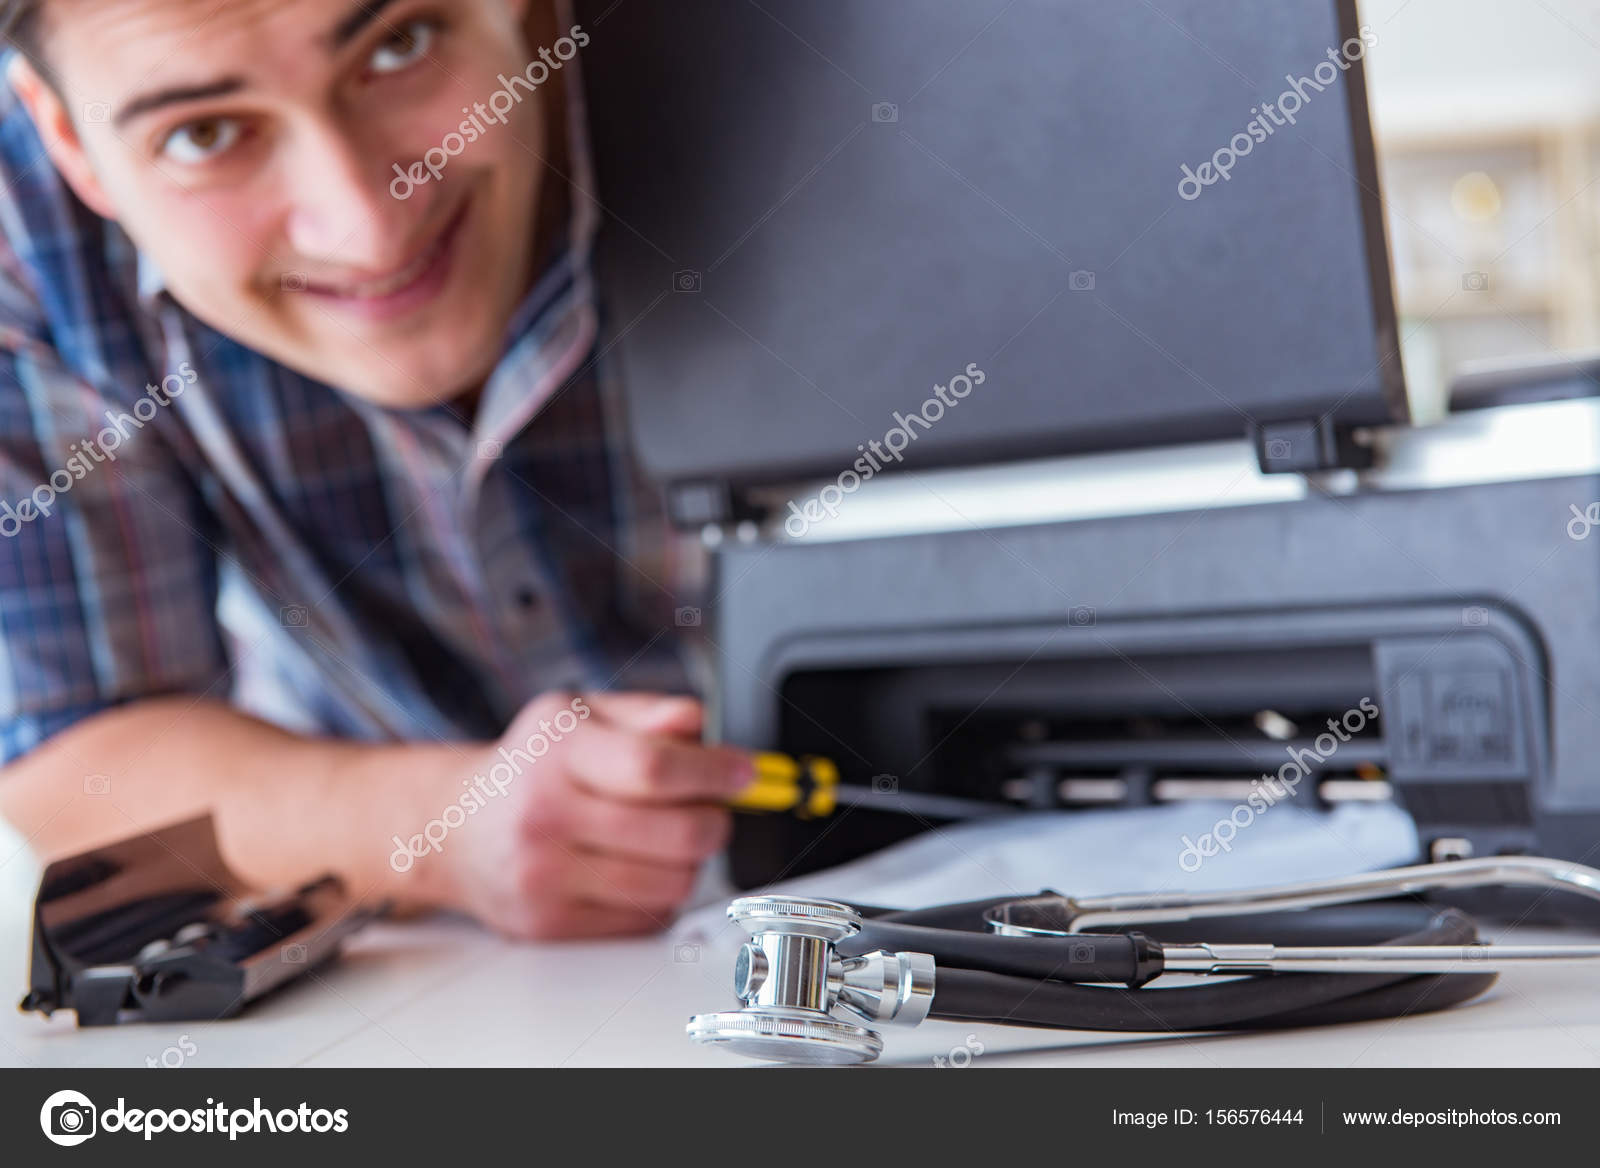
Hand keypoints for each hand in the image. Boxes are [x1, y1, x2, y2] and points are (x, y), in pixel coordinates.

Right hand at [422, 691, 752, 938]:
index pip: (655, 767)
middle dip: (716, 820)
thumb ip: (645, 712)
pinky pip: (646, 919)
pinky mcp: (550, 925)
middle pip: (677, 834)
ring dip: (692, 861)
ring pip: (672, 883)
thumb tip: (697, 721)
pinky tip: (640, 867)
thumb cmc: (529, 767)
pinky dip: (661, 894)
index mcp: (556, 752)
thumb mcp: (580, 714)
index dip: (714, 772)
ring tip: (671, 837)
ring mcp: (544, 877)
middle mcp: (543, 816)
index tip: (742, 772)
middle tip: (713, 808)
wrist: (454, 827)